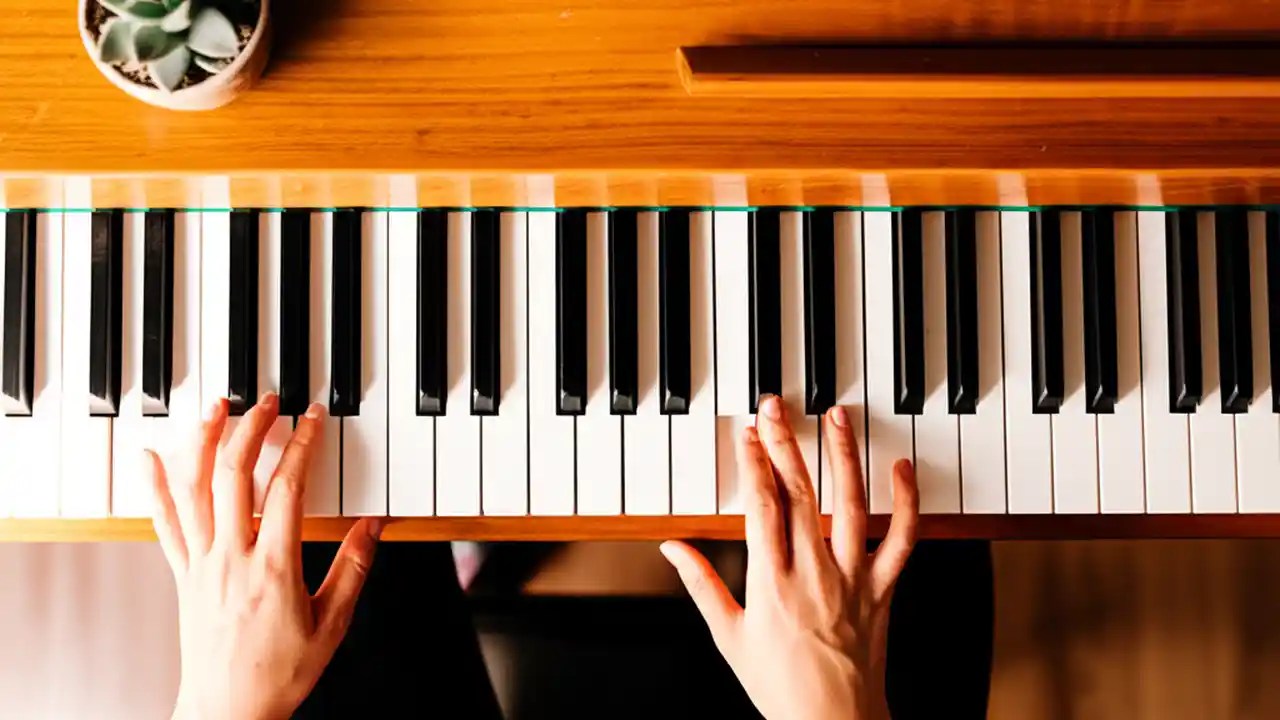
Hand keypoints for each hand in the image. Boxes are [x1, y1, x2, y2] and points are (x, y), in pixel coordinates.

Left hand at [147, 393, 384, 719]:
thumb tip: (373, 526)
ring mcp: (201, 565)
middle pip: (233, 476)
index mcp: (273, 568)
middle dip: (250, 429)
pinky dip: (156, 487)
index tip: (311, 419)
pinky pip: (164, 524)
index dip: (300, 446)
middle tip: (267, 403)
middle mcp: (231, 559)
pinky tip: (152, 458)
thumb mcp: (333, 624)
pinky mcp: (183, 576)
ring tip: (216, 409)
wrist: (228, 712)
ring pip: (194, 490)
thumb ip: (353, 569)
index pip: (286, 489)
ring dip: (203, 442)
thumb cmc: (278, 676)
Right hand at [661, 395, 918, 719]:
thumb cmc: (780, 688)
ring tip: (836, 417)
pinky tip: (903, 469)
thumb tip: (671, 548)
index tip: (745, 434)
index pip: (762, 507)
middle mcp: (814, 573)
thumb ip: (701, 584)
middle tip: (776, 407)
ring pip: (851, 504)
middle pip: (801, 494)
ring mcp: (853, 578)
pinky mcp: (883, 588)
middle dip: (786, 444)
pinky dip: (907, 502)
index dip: (753, 465)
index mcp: (772, 584)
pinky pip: (903, 540)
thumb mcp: (727, 636)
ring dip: (843, 455)